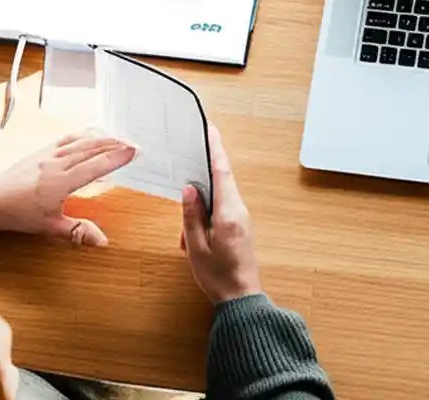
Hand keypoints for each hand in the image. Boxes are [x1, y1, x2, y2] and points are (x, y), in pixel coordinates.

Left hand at [0, 134, 134, 245]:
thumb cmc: (15, 214)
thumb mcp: (48, 226)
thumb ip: (77, 231)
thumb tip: (102, 241)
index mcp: (61, 181)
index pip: (96, 166)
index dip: (117, 158)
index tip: (134, 152)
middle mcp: (56, 163)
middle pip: (92, 148)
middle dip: (115, 144)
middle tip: (133, 145)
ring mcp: (46, 154)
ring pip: (80, 141)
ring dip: (101, 137)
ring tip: (117, 138)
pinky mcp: (39, 151)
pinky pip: (66, 139)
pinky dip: (82, 135)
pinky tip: (89, 135)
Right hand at [180, 126, 261, 303]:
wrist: (241, 298)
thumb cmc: (218, 276)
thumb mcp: (195, 247)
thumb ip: (191, 215)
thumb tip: (189, 189)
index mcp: (229, 213)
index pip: (222, 173)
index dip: (215, 150)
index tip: (210, 130)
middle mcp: (239, 211)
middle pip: (221, 181)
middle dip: (203, 174)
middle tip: (188, 160)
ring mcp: (242, 218)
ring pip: (220, 196)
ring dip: (201, 205)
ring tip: (186, 233)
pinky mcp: (240, 225)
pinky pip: (221, 209)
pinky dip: (206, 215)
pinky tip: (193, 236)